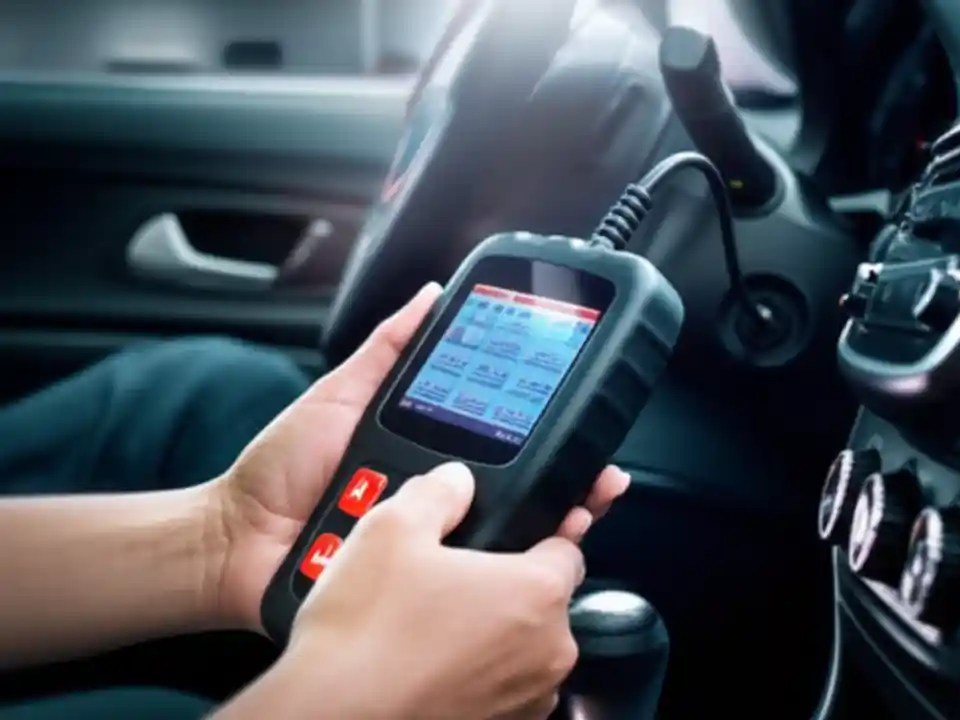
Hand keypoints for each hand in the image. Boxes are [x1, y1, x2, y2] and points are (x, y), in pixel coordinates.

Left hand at [207, 283, 630, 630]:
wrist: (234, 540)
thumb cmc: (280, 470)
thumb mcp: (340, 393)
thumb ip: (386, 349)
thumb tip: (429, 295)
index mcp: (429, 454)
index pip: (503, 445)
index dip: (547, 440)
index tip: (583, 426)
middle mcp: (438, 503)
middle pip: (518, 499)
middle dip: (568, 490)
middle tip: (600, 480)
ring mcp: (429, 547)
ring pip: (503, 544)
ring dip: (546, 531)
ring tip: (579, 511)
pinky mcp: (412, 586)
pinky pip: (460, 581)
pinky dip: (494, 571)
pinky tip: (524, 554)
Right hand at [218, 463, 580, 718]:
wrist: (331, 719)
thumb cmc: (367, 631)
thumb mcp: (390, 529)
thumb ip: (436, 492)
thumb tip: (456, 480)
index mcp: (540, 593)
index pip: (568, 549)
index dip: (538, 536)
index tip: (511, 537)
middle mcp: (550, 652)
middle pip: (544, 602)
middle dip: (507, 589)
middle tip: (451, 583)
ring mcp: (529, 700)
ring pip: (522, 649)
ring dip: (493, 636)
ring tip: (432, 629)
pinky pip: (501, 690)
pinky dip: (476, 677)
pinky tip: (429, 667)